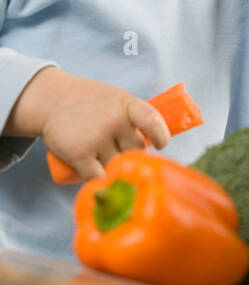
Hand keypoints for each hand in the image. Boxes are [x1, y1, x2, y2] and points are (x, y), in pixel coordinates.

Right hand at [16, 68, 170, 180]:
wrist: (52, 99)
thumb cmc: (90, 102)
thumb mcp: (116, 100)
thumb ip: (134, 119)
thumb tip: (153, 148)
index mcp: (128, 105)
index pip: (152, 121)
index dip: (160, 135)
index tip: (160, 145)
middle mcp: (114, 122)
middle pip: (135, 152)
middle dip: (132, 158)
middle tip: (123, 157)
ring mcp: (97, 138)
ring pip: (117, 167)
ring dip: (115, 171)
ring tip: (107, 165)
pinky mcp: (80, 154)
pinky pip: (98, 177)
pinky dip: (101, 183)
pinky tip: (103, 185)